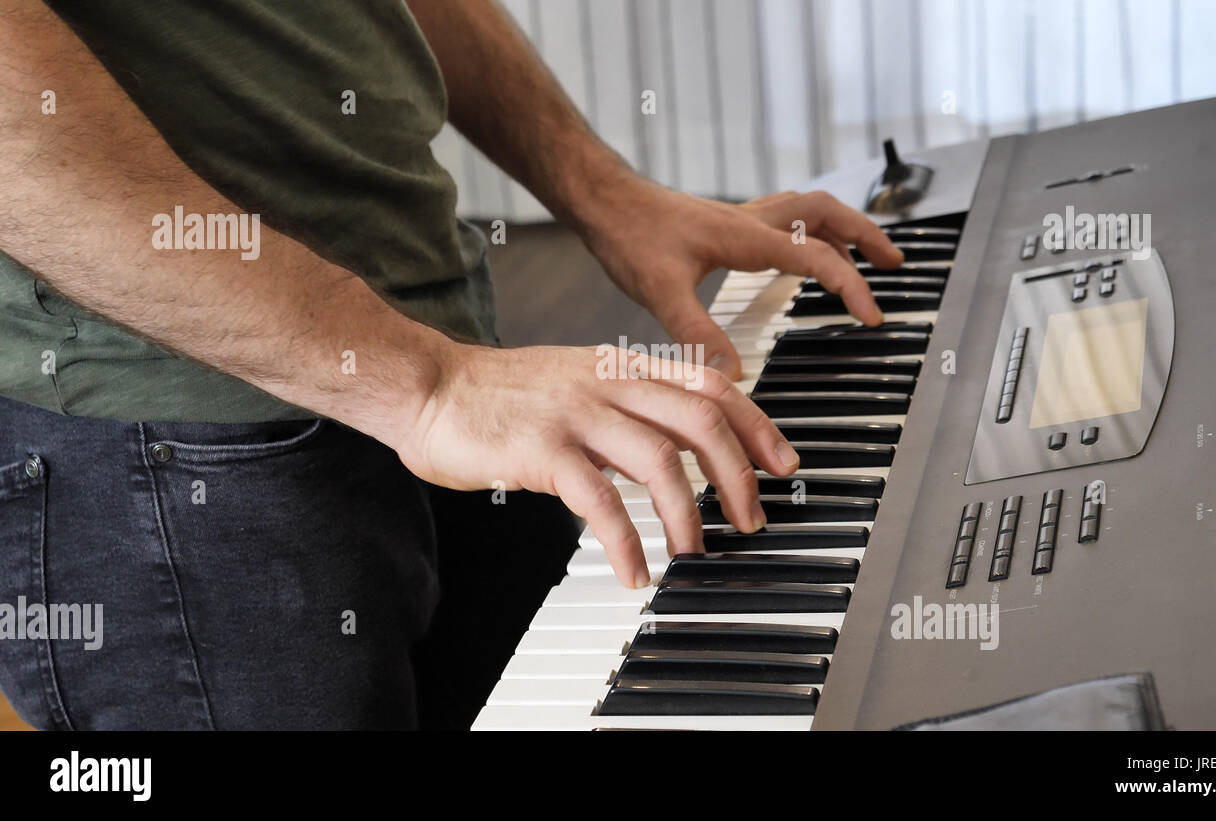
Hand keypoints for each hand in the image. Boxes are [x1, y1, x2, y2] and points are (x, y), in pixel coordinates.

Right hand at [396, 341, 800, 586]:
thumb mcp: (577, 381)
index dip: (757, 424)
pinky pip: (601, 501)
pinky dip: (627, 541)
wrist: (431, 387)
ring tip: (693, 552)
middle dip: (739, 475)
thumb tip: (674, 443)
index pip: (711, 384)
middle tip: (749, 519)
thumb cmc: (500, 394)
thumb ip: (625, 402)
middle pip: (701, 420)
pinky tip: (635, 569)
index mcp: (622, 365)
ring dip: (688, 515)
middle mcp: (608, 382)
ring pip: (661, 461)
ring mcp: (577, 413)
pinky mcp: (543, 451)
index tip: (781, 463)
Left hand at [579, 179, 903, 379]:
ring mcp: (740, 218)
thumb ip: (697, 333)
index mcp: (747, 238)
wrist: (603, 201)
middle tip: (894, 262)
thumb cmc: (628, 235)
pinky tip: (801, 250)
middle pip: (827, 214)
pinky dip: (808, 229)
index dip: (851, 287)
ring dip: (843, 226)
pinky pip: (784, 217)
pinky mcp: (726, 222)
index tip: (872, 316)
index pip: (818, 257)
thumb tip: (733, 375)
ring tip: (865, 252)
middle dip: (867, 236)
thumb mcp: (661, 291)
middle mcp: (751, 221)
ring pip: (808, 209)